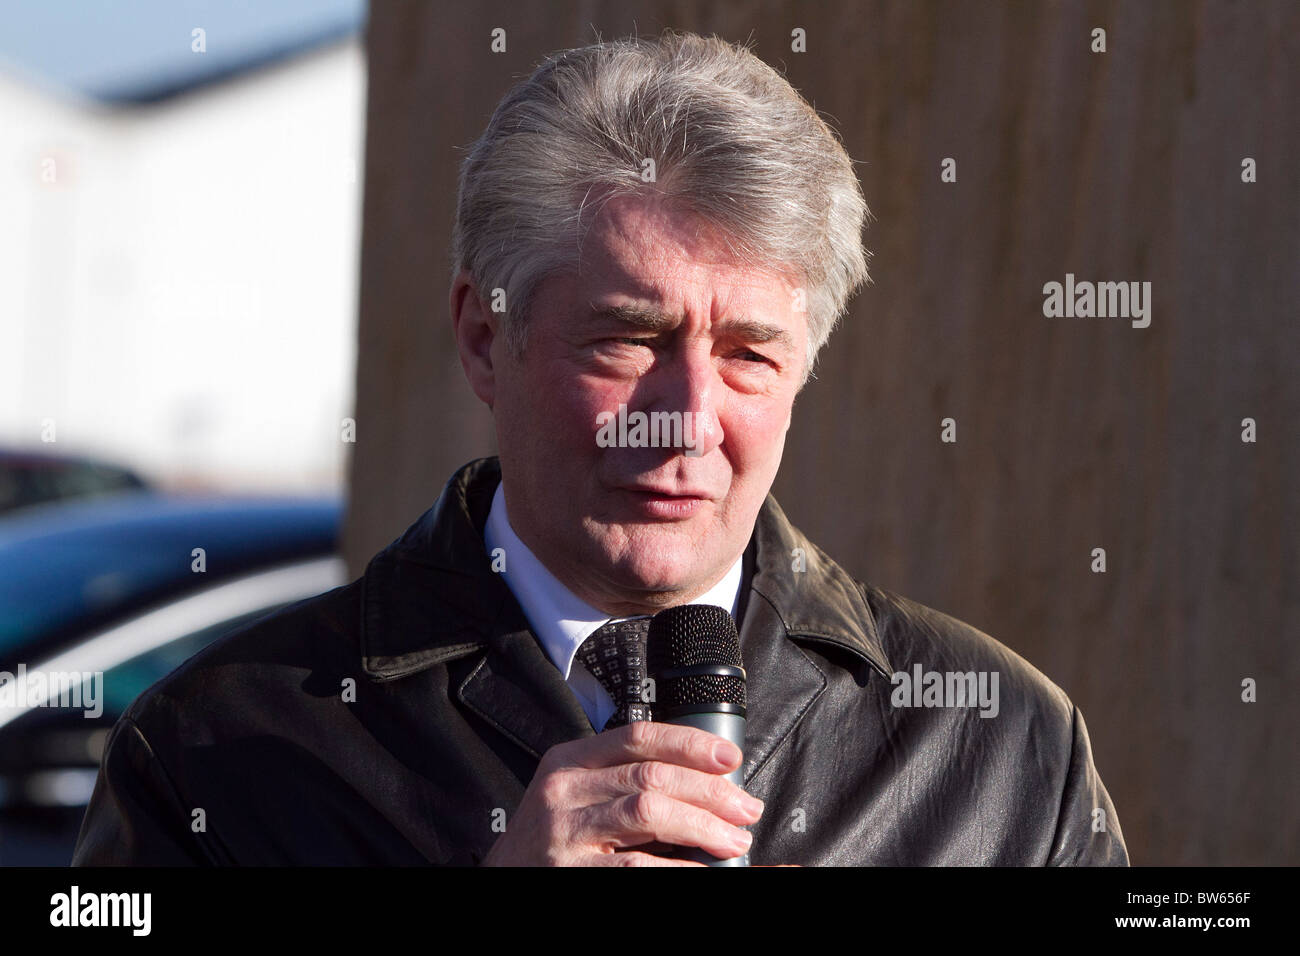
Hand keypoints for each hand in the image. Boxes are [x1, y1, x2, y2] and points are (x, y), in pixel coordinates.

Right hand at [481, 721, 762, 865]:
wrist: (504, 876)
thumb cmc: (552, 835)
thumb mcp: (575, 791)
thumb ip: (620, 776)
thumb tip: (703, 778)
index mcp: (570, 759)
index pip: (638, 736)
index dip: (690, 744)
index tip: (731, 758)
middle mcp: (565, 789)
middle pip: (651, 776)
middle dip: (709, 791)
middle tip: (746, 808)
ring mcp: (566, 832)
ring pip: (647, 813)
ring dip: (702, 825)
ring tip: (733, 839)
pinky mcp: (573, 871)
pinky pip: (636, 865)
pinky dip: (676, 866)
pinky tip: (700, 868)